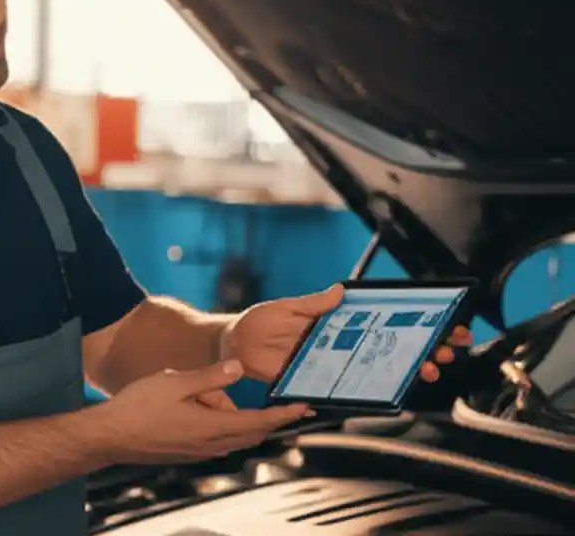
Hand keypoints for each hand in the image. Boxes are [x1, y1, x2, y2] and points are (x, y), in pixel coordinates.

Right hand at [99, 360, 309, 463]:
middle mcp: (210, 445)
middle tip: (279, 403)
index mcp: (212, 426)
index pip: (259, 422)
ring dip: (232, 416)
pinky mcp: (186, 452)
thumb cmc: (138, 407)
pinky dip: (217, 423)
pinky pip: (214, 439)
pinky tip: (197, 406)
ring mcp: (198, 451)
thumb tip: (239, 368)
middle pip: (250, 433)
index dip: (283, 415)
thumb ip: (211, 377)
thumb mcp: (176, 381)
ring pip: (230, 435)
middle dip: (266, 418)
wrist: (109, 435)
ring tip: (203, 391)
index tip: (303, 408)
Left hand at [222, 284, 474, 381]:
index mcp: (338, 322)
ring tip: (429, 370)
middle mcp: (342, 344)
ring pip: (378, 369)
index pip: (383, 321)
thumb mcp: (287, 308)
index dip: (416, 323)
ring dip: (407, 370)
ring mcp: (334, 364)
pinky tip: (394, 391)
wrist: (235, 346)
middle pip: (390, 346)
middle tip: (448, 350)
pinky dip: (371, 392)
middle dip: (424, 348)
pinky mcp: (322, 382)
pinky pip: (350, 389)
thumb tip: (340, 291)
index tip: (446, 322)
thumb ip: (314, 303)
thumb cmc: (259, 322)